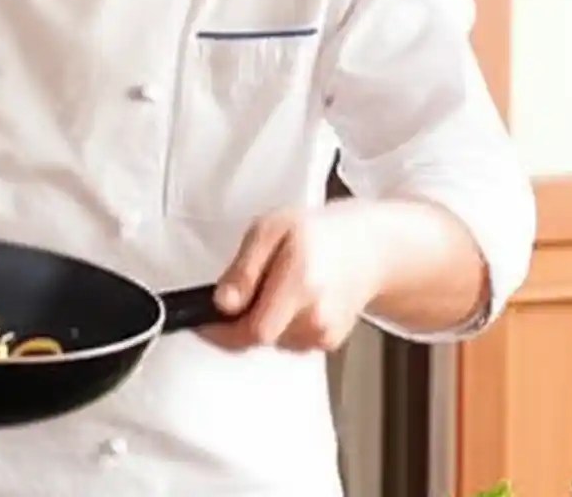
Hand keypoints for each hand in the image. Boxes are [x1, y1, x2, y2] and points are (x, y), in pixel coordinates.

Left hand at [201, 207, 385, 352]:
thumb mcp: (270, 229)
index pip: (254, 329)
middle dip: (241, 321)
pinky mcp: (328, 341)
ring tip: (278, 286)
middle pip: (259, 338)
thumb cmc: (317, 234)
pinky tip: (293, 299)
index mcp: (301, 281)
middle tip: (245, 292)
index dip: (221, 330)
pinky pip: (288, 342)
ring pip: (272, 341)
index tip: (202, 320)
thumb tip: (223, 304)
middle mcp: (317, 314)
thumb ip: (244, 269)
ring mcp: (325, 332)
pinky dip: (282, 324)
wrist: (368, 247)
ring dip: (263, 320)